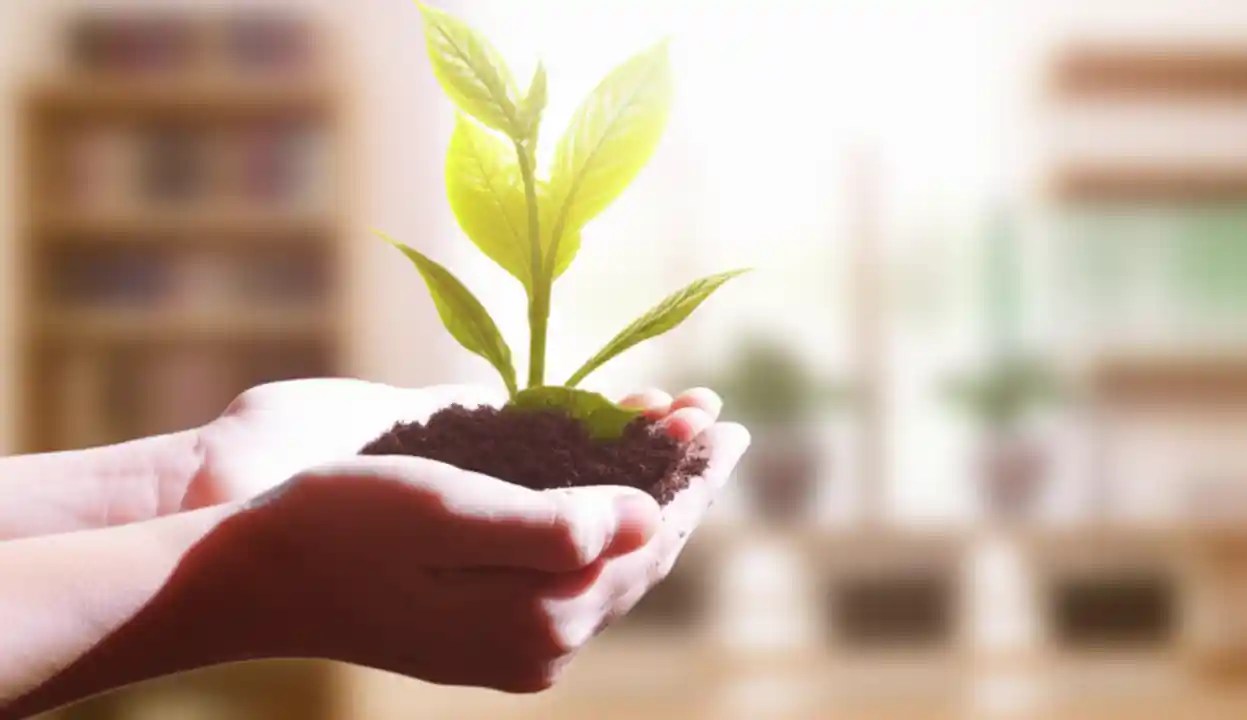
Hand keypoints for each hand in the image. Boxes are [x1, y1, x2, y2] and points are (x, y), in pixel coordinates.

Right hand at [197, 387, 747, 692]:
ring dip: (643, 495)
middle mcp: (537, 640)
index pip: (648, 544)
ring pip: (602, 558)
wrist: (256, 570)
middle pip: (635, 553)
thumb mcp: (448, 515)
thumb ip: (553, 528)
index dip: (692, 480)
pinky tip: (604, 483)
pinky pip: (562, 562)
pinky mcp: (481, 619)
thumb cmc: (344, 525)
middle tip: (714, 420)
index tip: (724, 428)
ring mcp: (509, 636)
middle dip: (678, 483)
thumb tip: (647, 518)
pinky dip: (593, 514)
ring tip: (673, 436)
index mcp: (539, 619)